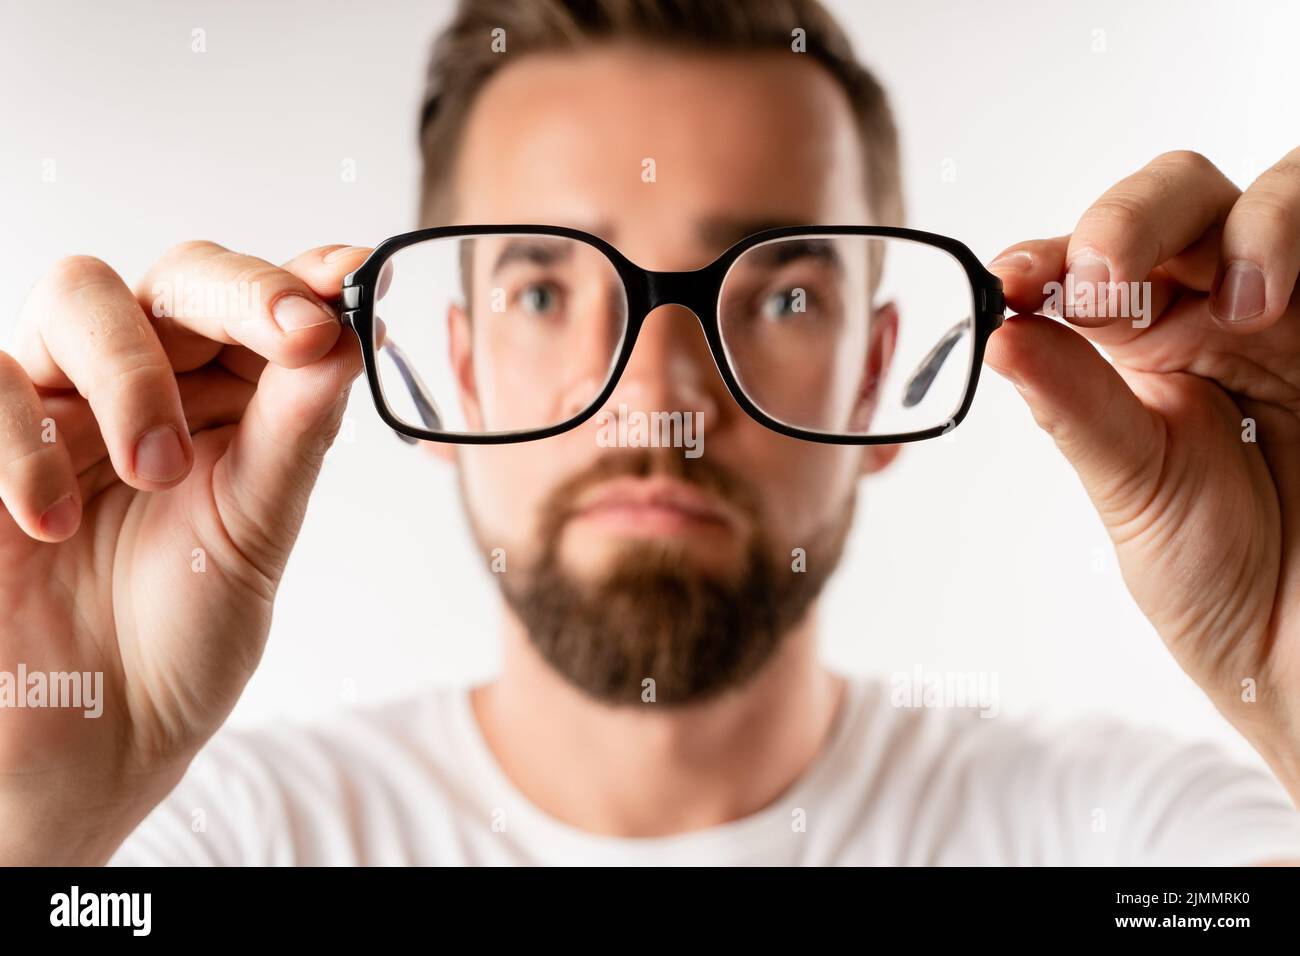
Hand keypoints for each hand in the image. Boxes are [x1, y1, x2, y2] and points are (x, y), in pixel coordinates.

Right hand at [0, 241, 367, 862]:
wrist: (90, 745)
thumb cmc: (179, 639)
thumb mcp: (255, 533)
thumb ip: (294, 433)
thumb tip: (350, 331)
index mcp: (221, 403)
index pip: (254, 305)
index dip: (296, 281)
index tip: (348, 278)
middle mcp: (140, 386)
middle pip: (175, 278)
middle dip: (238, 296)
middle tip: (293, 336)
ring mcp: (55, 407)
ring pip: (77, 293)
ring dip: (131, 367)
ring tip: (156, 468)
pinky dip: (21, 436)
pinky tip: (52, 519)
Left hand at [984, 149, 1299, 799]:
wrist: (1297, 656)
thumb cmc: (1220, 578)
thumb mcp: (1134, 490)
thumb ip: (1078, 408)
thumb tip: (1001, 334)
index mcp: (1143, 345)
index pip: (1093, 261)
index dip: (1052, 253)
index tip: (1015, 278)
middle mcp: (1220, 312)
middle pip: (1179, 198)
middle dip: (1135, 220)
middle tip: (1109, 282)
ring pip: (1281, 195)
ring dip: (1253, 227)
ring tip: (1241, 307)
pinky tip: (1276, 303)